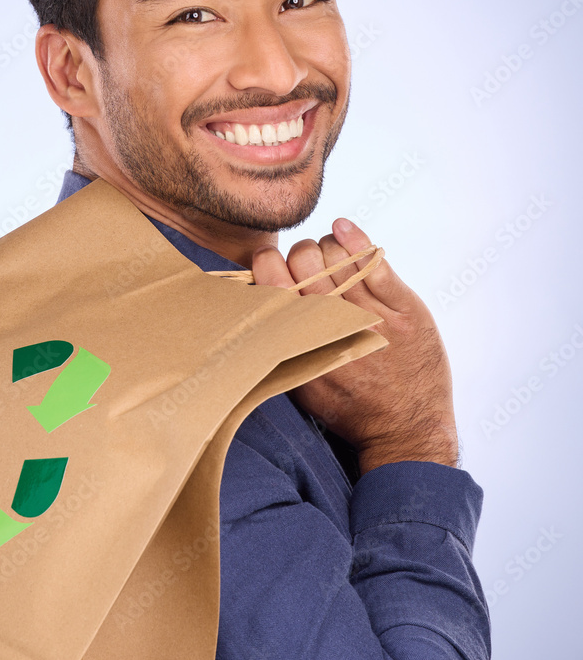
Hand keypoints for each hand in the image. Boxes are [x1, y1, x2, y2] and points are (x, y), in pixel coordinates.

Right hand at [251, 219, 458, 475]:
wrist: (405, 431)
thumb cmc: (345, 407)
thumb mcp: (297, 380)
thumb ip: (278, 340)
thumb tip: (254, 297)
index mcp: (300, 339)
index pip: (271, 277)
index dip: (266, 261)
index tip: (270, 262)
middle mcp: (333, 322)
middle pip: (304, 258)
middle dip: (301, 255)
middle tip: (308, 269)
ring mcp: (372, 313)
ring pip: (337, 254)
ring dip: (329, 249)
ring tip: (333, 264)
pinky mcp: (405, 309)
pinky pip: (375, 260)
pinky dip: (356, 238)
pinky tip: (344, 228)